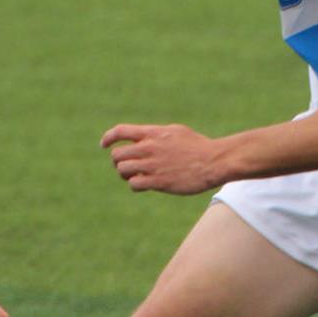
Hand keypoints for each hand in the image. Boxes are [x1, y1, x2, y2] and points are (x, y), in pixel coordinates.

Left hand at [100, 123, 225, 194]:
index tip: (104, 144)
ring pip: (123, 169)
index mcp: (153, 133)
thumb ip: (157, 134)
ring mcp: (153, 165)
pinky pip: (134, 184)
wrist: (213, 161)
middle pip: (117, 154)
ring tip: (135, 176)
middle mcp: (149, 148)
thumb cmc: (198, 146)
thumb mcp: (176, 131)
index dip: (108, 137)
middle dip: (119, 161)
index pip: (120, 131)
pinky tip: (144, 184)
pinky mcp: (158, 182)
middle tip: (126, 166)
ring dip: (125, 174)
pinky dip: (135, 185)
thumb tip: (144, 138)